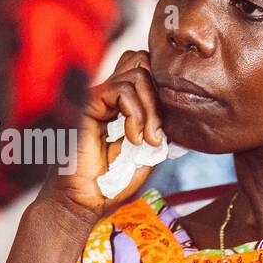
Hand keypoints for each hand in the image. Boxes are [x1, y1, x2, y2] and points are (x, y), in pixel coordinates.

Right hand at [41, 50, 164, 223]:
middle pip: (142, 61)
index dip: (161, 92)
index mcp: (119, 103)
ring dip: (150, 109)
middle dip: (159, 95)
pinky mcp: (86, 104)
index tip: (163, 130)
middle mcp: (107, 95)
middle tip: (157, 134)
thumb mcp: (146, 155)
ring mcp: (96, 97)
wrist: (81, 202)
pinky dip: (135, 114)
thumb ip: (158, 129)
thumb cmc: (109, 184)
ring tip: (146, 139)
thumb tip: (180, 111)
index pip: (146, 71)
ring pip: (137, 72)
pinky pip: (120, 90)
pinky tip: (133, 139)